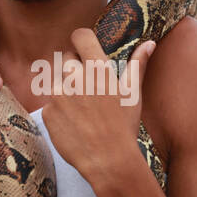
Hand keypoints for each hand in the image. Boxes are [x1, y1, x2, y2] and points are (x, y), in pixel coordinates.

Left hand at [41, 29, 153, 186]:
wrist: (108, 161)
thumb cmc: (124, 127)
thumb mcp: (133, 94)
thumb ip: (138, 65)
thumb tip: (149, 43)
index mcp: (98, 69)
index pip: (79, 36)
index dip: (81, 41)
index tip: (83, 49)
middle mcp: (75, 77)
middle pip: (66, 59)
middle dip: (74, 69)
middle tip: (88, 91)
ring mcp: (58, 94)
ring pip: (57, 82)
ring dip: (65, 91)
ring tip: (82, 112)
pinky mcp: (47, 112)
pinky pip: (50, 104)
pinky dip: (58, 112)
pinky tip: (74, 125)